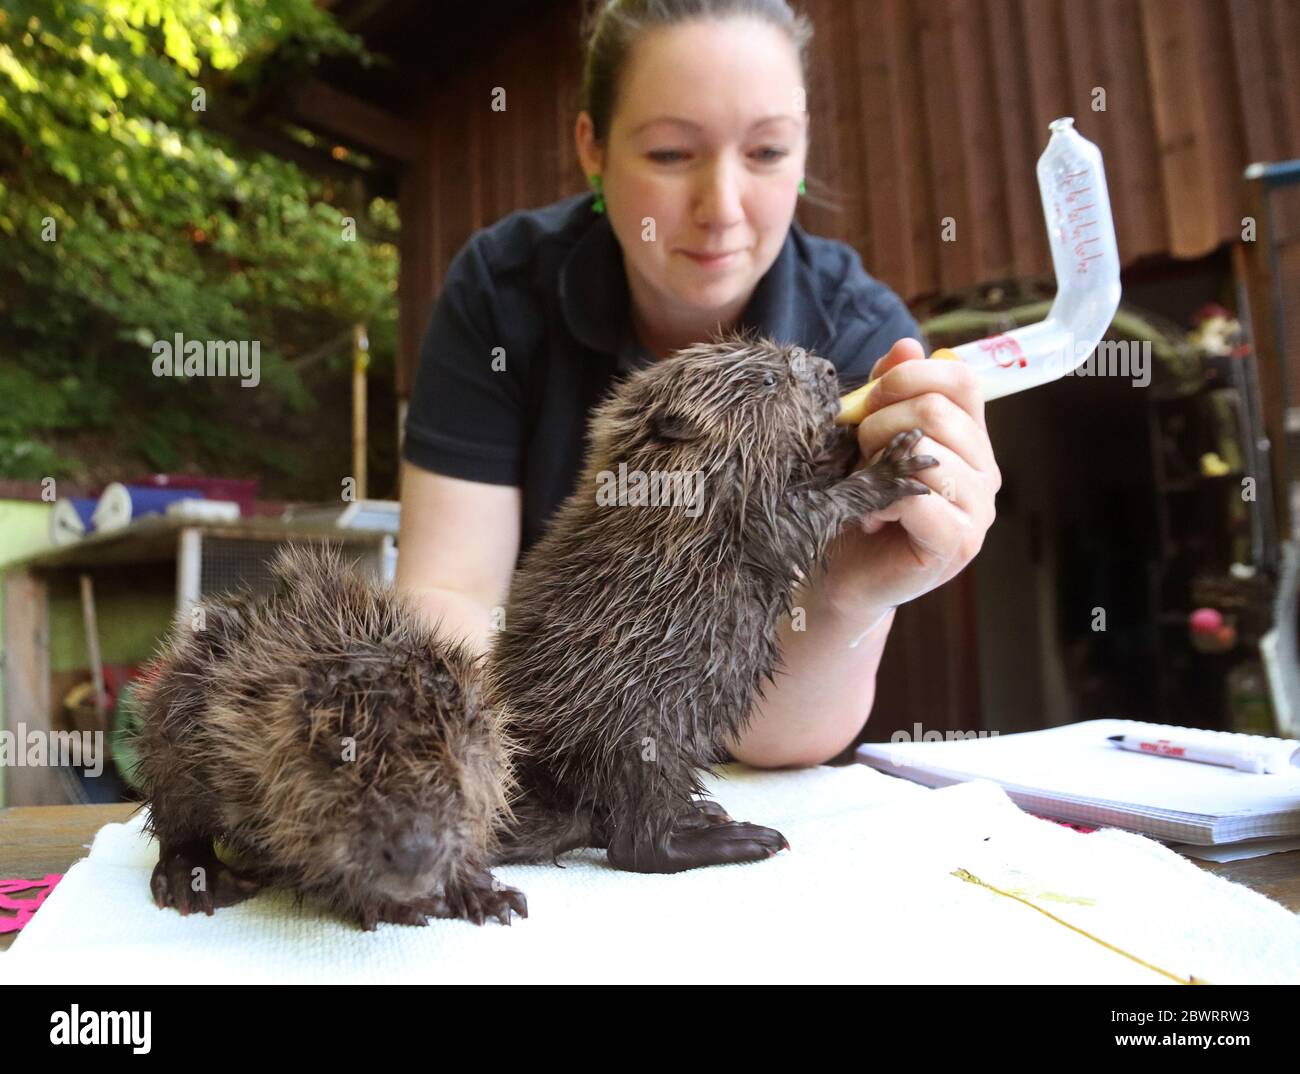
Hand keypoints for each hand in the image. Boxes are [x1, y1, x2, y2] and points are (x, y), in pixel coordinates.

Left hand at [826, 338, 1000, 618]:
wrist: (842, 574)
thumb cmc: (856, 503)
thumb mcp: (867, 439)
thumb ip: (887, 394)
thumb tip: (905, 345)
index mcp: (969, 436)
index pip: (960, 379)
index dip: (908, 376)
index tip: (868, 401)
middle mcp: (984, 469)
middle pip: (936, 412)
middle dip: (878, 424)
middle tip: (856, 453)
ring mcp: (978, 509)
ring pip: (926, 451)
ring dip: (876, 463)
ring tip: (864, 487)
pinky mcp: (959, 543)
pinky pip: (918, 498)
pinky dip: (882, 500)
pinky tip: (872, 515)